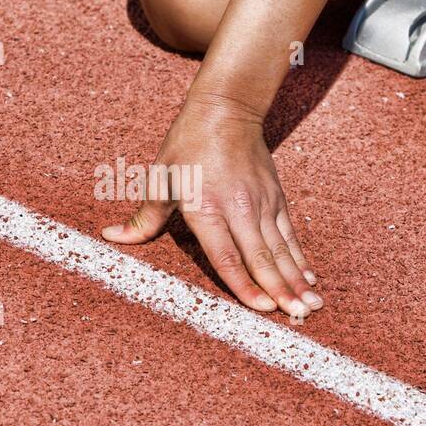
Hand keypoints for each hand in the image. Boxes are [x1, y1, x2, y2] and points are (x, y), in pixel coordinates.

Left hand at [102, 96, 321, 317]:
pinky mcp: (275, 198)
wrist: (226, 108)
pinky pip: (289, 235)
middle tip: (299, 317)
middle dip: (281, 291)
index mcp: (207, 208)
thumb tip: (112, 238)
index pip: (227, 256)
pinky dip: (299, 258)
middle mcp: (239, 208)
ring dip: (297, 280)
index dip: (244, 285)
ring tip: (313, 306)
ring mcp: (261, 203)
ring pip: (281, 249)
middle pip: (262, 258)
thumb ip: (143, 217)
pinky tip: (310, 279)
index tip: (262, 309)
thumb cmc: (186, 144)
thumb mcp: (159, 179)